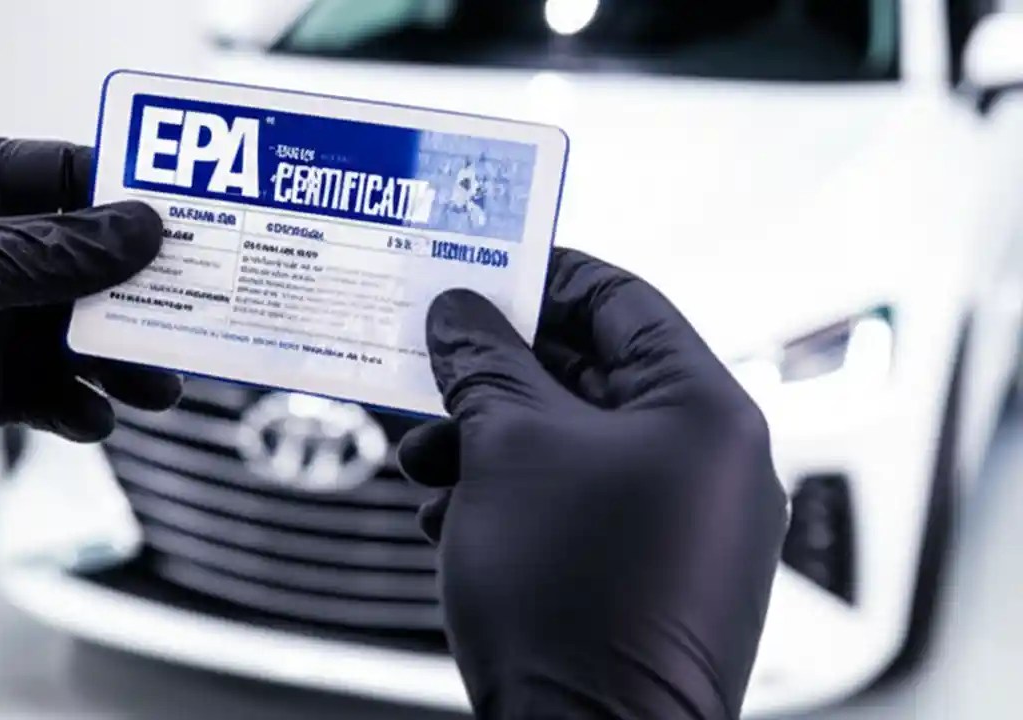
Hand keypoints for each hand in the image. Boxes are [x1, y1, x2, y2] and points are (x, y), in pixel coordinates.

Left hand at [0, 140, 180, 522]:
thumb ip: (43, 256)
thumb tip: (146, 229)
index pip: (55, 177)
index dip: (123, 194)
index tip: (190, 222)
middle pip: (81, 262)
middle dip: (138, 293)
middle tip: (197, 316)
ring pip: (75, 334)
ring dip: (123, 359)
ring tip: (162, 388)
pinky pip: (50, 393)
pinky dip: (80, 408)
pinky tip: (91, 421)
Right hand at [398, 249, 787, 718]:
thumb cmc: (573, 600)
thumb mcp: (508, 450)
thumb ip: (483, 363)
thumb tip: (460, 313)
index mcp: (704, 412)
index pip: (623, 302)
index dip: (544, 279)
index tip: (483, 274)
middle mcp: (712, 465)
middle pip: (592, 378)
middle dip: (498, 377)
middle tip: (436, 367)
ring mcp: (687, 528)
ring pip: (575, 449)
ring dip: (491, 445)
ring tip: (427, 463)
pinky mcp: (654, 579)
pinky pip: (580, 508)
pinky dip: (515, 500)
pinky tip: (453, 519)